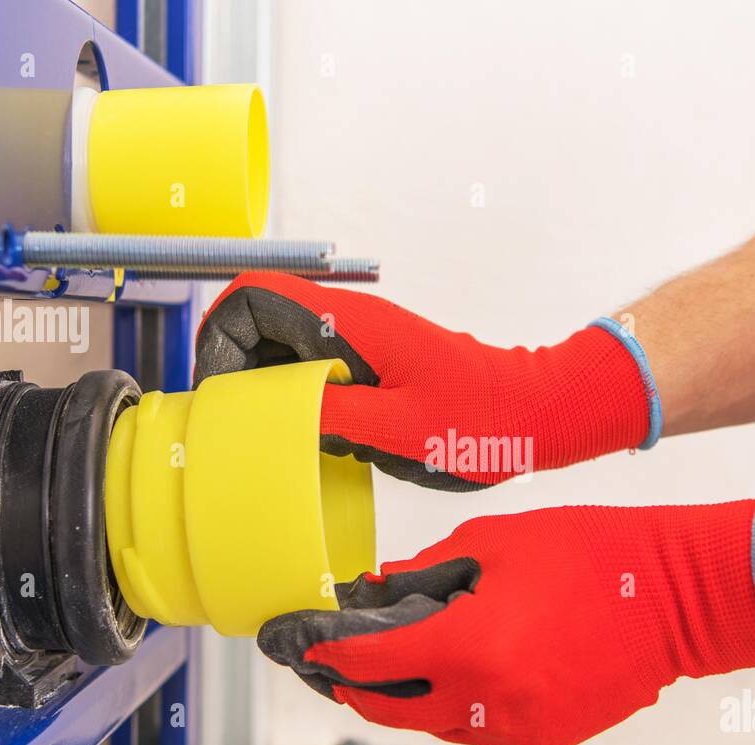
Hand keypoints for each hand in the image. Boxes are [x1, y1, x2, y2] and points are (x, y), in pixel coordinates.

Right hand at [194, 272, 658, 489]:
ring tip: (267, 436)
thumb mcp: (397, 429)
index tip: (217, 389)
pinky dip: (298, 397)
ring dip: (267, 386)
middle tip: (235, 423)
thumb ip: (326, 414)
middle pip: (261, 321)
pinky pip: (318, 369)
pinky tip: (308, 438)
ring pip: (287, 348)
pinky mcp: (377, 364)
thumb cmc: (480, 421)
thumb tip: (264, 411)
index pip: (253, 296)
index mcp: (350, 324)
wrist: (536, 412)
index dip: (218, 336)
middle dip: (235, 367)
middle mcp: (352, 322)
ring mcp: (364, 342)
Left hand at [259, 500, 754, 744]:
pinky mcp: (541, 741)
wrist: (675, 597)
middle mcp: (483, 702)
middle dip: (354, 685)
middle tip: (341, 658)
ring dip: (408, 695)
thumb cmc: (594, 555)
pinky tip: (467, 669)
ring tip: (408, 655)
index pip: (366, 663)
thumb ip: (427, 571)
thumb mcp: (496, 542)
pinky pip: (475, 732)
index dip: (327, 654)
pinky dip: (458, 706)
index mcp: (466, 647)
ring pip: (430, 723)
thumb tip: (384, 588)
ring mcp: (514, 730)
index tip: (307, 646)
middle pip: (385, 709)